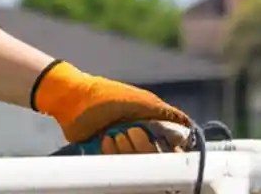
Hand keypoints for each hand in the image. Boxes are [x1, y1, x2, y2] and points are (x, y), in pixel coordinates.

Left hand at [33, 60, 191, 152]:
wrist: (73, 98)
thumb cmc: (108, 96)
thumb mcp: (141, 102)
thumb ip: (167, 114)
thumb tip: (188, 127)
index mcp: (150, 125)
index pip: (169, 148)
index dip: (169, 151)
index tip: (168, 150)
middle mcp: (139, 138)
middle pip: (153, 157)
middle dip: (143, 146)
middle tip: (130, 132)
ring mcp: (122, 147)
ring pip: (135, 163)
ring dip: (126, 149)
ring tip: (113, 134)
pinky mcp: (105, 153)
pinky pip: (115, 163)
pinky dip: (111, 152)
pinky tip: (104, 139)